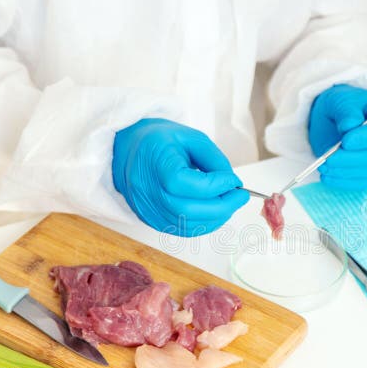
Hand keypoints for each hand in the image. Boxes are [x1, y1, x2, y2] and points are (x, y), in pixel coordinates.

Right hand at [112, 118, 247, 235]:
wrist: (126, 150)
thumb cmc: (159, 140)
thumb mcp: (191, 138)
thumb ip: (214, 160)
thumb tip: (232, 184)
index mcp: (156, 164)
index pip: (187, 184)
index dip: (216, 186)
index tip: (234, 181)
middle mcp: (147, 191)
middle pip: (188, 210)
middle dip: (222, 206)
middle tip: (240, 196)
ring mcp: (147, 209)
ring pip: (186, 225)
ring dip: (216, 217)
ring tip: (230, 203)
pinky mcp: (150, 220)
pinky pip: (181, 230)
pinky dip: (203, 224)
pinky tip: (215, 212)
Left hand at [308, 84, 366, 189]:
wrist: (336, 119)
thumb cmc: (343, 105)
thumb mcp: (341, 99)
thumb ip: (346, 110)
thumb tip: (350, 126)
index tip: (345, 141)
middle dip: (353, 159)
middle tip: (329, 158)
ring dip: (346, 171)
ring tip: (323, 166)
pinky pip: (363, 182)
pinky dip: (344, 182)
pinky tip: (327, 176)